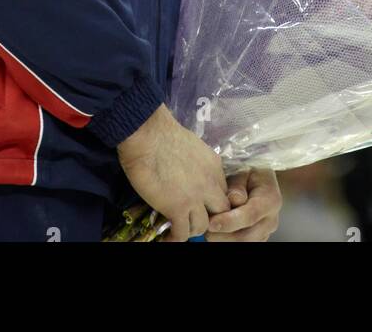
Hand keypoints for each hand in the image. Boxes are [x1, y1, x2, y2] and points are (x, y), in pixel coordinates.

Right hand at [117, 104, 230, 243]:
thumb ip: (196, 162)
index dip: (211, 200)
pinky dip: (175, 238)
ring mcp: (195, 198)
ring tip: (179, 227)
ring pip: (203, 226)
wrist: (148, 135)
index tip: (199, 203)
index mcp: (214, 166)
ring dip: (191, 228)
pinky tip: (167, 236)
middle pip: (221, 212)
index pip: (222, 192)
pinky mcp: (178, 209)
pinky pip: (183, 235)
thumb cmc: (162, 133)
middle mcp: (210, 183)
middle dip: (209, 217)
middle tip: (192, 217)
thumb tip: (190, 172)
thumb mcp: (191, 145)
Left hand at [205, 168, 281, 241]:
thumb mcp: (244, 169)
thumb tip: (233, 200)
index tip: (211, 223)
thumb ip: (238, 183)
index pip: (250, 215)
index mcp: (271, 199)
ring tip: (209, 226)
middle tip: (205, 226)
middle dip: (223, 235)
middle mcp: (271, 220)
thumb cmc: (249, 171)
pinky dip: (226, 239)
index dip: (230, 221)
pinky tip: (216, 229)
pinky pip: (240, 245)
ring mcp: (264, 232)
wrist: (260, 178)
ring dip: (222, 239)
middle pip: (246, 236)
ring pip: (242, 244)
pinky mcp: (256, 239)